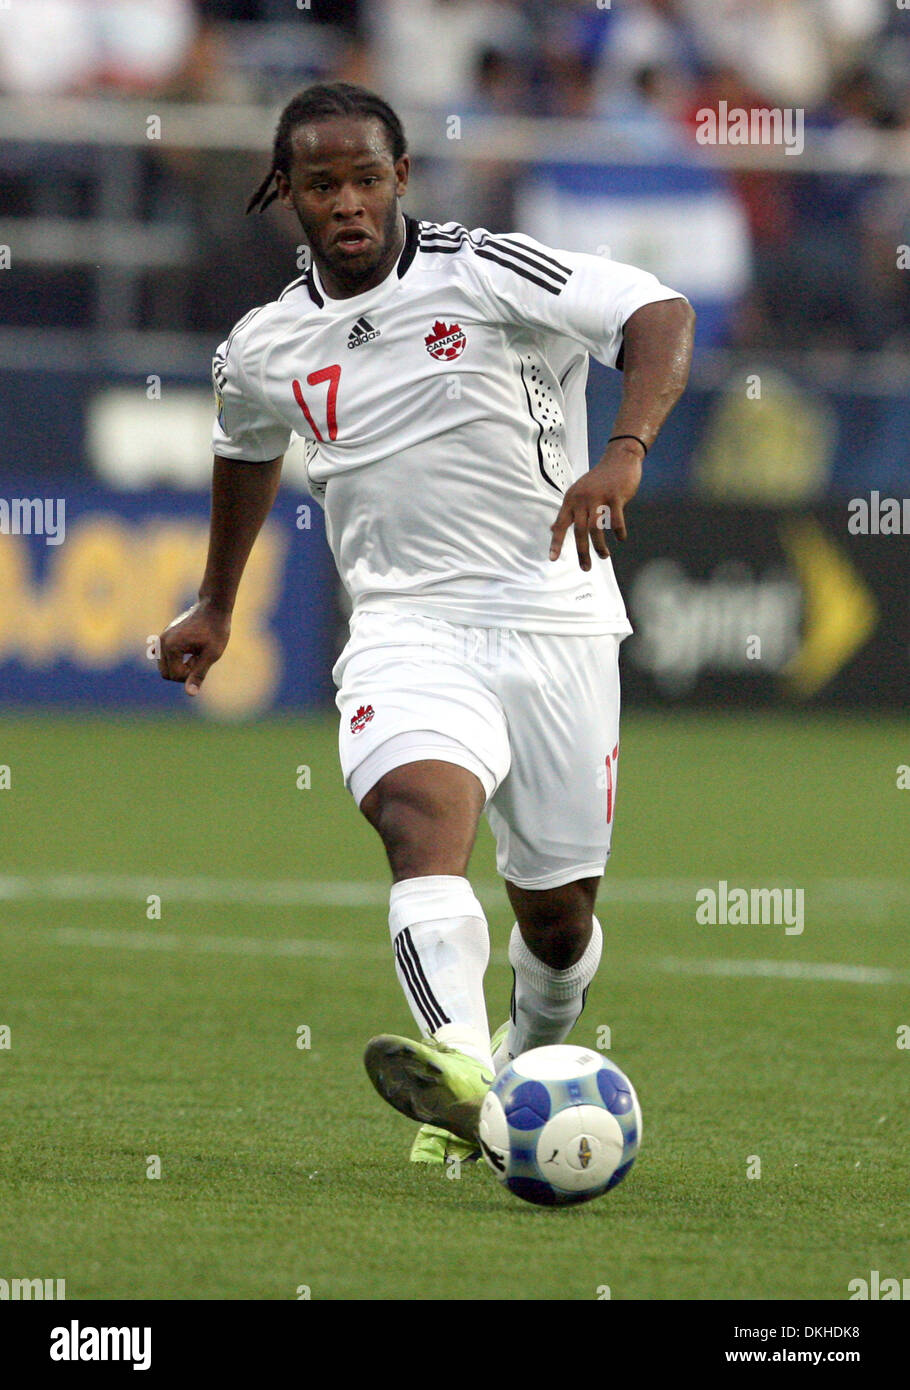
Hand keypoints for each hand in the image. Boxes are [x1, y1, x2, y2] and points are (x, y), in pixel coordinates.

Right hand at [157, 598, 230, 695]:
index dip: (192, 673)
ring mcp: (161, 638)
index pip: (175, 676)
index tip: (203, 659)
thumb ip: (198, 674)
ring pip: (164, 667)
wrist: (213, 608)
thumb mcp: (211, 655)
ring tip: (196, 653)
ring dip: (180, 666)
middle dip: (183, 672)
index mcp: (171, 647)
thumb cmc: (216, 631)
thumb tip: (190, 694)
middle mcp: (162, 643)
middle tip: (199, 658)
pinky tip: (188, 650)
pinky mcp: (165, 636)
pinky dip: (175, 659)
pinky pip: (164, 657)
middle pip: (166, 674)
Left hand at [549, 439, 644, 570]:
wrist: (619, 459)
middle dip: (582, 552)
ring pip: (597, 528)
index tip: (552, 559)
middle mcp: (582, 498)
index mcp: (571, 499)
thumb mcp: (578, 494)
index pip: (561, 524)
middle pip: (580, 531)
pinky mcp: (615, 496)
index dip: (556, 542)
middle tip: (586, 568)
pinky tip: (621, 538)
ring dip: (600, 546)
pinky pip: (617, 520)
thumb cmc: (599, 480)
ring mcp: (599, 496)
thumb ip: (567, 512)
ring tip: (604, 556)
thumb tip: (553, 529)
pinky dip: (619, 532)